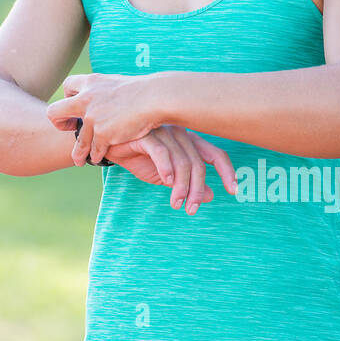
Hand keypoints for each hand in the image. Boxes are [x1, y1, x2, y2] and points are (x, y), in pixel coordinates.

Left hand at [46, 73, 157, 165]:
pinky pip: (94, 150)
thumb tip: (103, 94)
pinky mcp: (102, 133)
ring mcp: (92, 117)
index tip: (77, 107)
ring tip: (78, 160)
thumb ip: (105, 90)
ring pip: (78, 139)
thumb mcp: (118, 83)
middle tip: (69, 129)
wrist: (155, 98)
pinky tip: (99, 158)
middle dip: (59, 123)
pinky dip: (96, 155)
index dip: (68, 97)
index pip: (67, 85)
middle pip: (54, 112)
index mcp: (91, 82)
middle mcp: (86, 98)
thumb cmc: (143, 90)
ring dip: (77, 152)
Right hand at [103, 125, 237, 214]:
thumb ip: (187, 183)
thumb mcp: (166, 175)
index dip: (227, 171)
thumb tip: (212, 195)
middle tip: (191, 209)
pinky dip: (166, 168)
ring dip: (181, 187)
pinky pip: (162, 152)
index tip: (234, 191)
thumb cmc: (138, 157)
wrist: (106, 146)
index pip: (216, 153)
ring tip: (176, 203)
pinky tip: (166, 182)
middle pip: (199, 163)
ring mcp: (163, 131)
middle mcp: (180, 133)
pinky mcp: (145, 133)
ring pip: (182, 161)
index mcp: (189, 141)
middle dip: (197, 189)